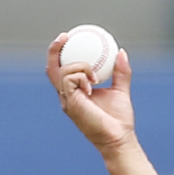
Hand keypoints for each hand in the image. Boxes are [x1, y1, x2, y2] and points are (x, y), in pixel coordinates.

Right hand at [48, 32, 135, 154]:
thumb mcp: (120, 90)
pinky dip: (82, 75)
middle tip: (65, 36)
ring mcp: (67, 100)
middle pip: (52, 69)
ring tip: (95, 77)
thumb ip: (120, 72)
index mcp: (75, 93)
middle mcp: (67, 96)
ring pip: (64, 70)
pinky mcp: (70, 103)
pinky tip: (93, 84)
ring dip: (81, 66)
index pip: (62, 70)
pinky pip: (70, 78)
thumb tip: (121, 52)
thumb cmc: (118, 120)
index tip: (69, 38)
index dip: (60, 53)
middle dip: (54, 50)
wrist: (118, 138)